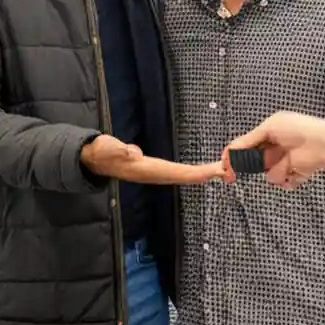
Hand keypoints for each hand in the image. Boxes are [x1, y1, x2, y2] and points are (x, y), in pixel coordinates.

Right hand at [81, 134, 223, 184]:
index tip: (215, 171)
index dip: (197, 172)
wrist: (94, 159)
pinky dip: (195, 171)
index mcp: (147, 169)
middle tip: (230, 171)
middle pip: (186, 176)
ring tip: (224, 171)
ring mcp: (156, 172)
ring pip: (184, 175)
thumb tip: (134, 152)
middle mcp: (155, 173)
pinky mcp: (156, 168)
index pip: (177, 172)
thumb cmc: (101, 152)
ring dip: (203, 174)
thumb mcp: (107, 148)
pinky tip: (205, 170)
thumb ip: (119, 150)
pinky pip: (180, 171)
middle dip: (207, 174)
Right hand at [221, 112, 324, 188]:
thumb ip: (247, 141)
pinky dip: (289, 178)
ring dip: (277, 169)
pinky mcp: (294, 174)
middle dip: (255, 165)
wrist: (323, 144)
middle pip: (256, 164)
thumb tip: (230, 151)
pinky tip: (297, 169)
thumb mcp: (268, 128)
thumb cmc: (298, 129)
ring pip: (270, 175)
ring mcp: (284, 163)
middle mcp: (275, 149)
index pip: (245, 147)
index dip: (234, 157)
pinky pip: (283, 183)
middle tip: (255, 167)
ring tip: (289, 160)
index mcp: (268, 134)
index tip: (225, 168)